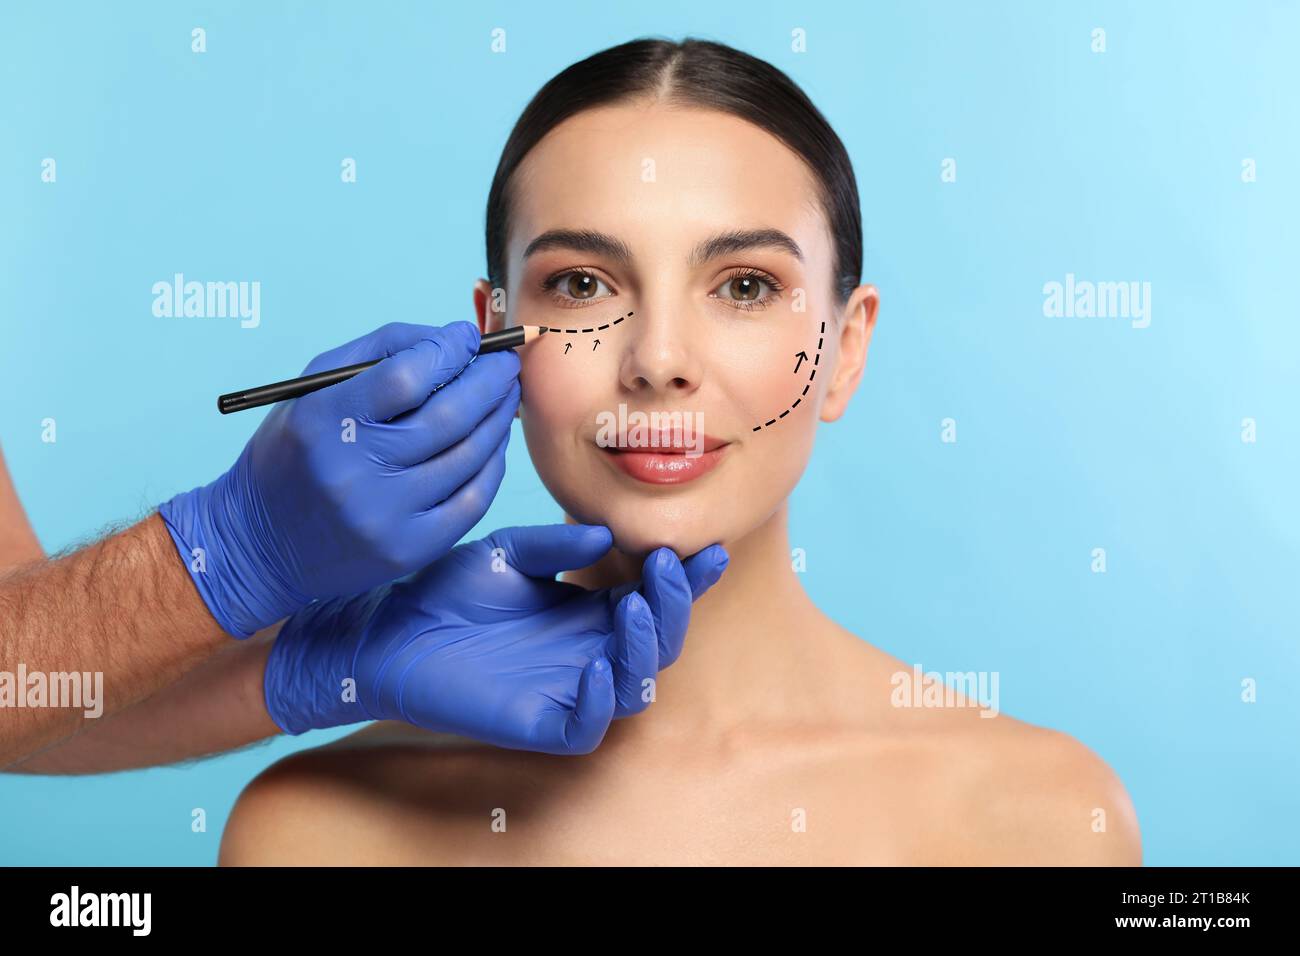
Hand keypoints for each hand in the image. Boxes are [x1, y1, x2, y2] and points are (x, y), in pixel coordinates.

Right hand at [159, 321, 518, 636]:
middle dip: (490, 381)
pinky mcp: (409, 550)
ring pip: (469, 457)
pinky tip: (494, 443)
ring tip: (506, 397)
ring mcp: (385, 517)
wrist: (260, 546)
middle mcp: (354, 472)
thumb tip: (452, 338)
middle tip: (507, 363)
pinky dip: (493, 465)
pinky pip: (473, 500)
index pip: (406, 376)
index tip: (469, 337)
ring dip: (498, 419)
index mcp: (323, 421)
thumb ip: (381, 351)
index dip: (449, 350)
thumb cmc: (296, 453)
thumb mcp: (314, 389)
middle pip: (449, 417)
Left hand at [264, 524, 729, 753]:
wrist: (385, 630)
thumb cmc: (444, 592)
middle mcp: (588, 651)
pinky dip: (602, 701)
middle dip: (675, 606)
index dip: (686, 579)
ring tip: (633, 606)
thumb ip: (555, 545)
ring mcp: (567, 690)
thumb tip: (607, 536)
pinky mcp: (538, 723)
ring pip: (637, 686)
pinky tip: (596, 665)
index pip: (652, 598)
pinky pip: (588, 728)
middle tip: (664, 568)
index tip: (707, 549)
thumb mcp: (506, 551)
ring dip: (648, 647)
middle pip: (660, 640)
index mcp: (587, 612)